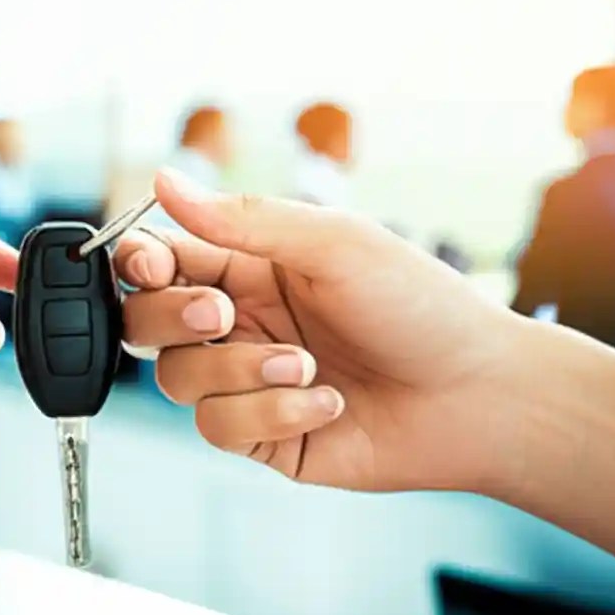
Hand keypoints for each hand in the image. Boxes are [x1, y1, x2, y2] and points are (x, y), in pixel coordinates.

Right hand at [116, 169, 527, 494]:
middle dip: (174, 318)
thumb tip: (163, 180)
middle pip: (146, 321)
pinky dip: (270, 414)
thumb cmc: (420, 307)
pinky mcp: (261, 433)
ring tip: (306, 366)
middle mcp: (238, 320)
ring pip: (176, 378)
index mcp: (247, 265)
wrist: (478, 396)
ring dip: (238, 371)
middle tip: (223, 315)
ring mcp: (245, 380)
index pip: (159, 257)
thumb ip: (241, 218)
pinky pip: (217, 426)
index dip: (136, 261)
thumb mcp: (333, 243)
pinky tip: (325, 402)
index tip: (150, 266)